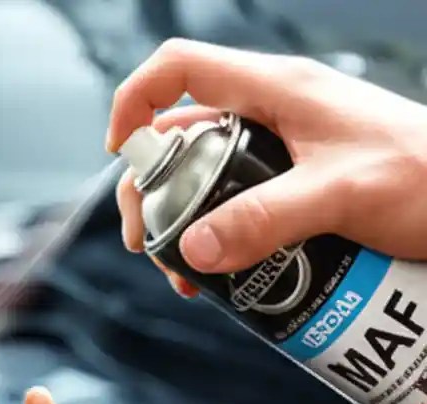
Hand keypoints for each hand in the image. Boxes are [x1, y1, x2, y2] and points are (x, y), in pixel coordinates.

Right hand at [107, 39, 426, 294]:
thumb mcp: (342, 197)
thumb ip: (265, 219)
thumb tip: (192, 250)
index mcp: (277, 90)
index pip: (180, 69)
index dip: (135, 100)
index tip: (120, 153)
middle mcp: (274, 111)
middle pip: (181, 134)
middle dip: (152, 188)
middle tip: (148, 243)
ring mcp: (288, 146)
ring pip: (206, 173)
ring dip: (183, 220)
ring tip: (185, 274)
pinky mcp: (303, 180)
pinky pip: (240, 198)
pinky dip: (219, 233)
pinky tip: (224, 274)